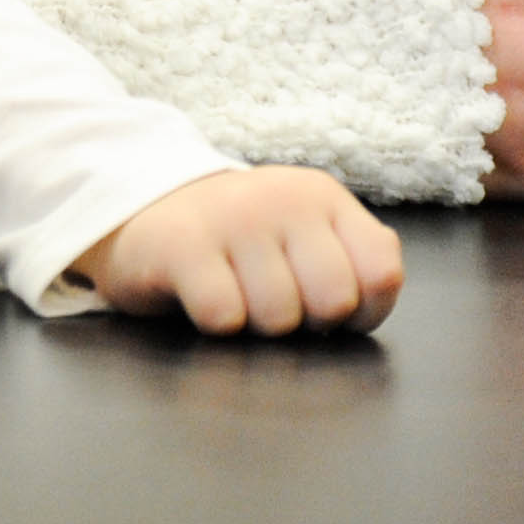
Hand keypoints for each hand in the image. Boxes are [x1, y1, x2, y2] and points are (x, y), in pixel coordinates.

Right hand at [74, 166, 402, 336]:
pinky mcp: (182, 244)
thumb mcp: (305, 232)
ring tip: (235, 294)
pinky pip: (223, 316)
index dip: (362, 311)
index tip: (325, 307)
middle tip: (274, 302)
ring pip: (278, 317)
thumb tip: (379, 285)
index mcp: (323, 198)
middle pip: (332, 301)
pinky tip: (203, 297)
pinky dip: (216, 323)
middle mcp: (283, 199)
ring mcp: (232, 218)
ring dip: (255, 324)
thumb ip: (356, 254)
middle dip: (306, 321)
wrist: (143, 207)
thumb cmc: (238, 238)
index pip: (381, 272)